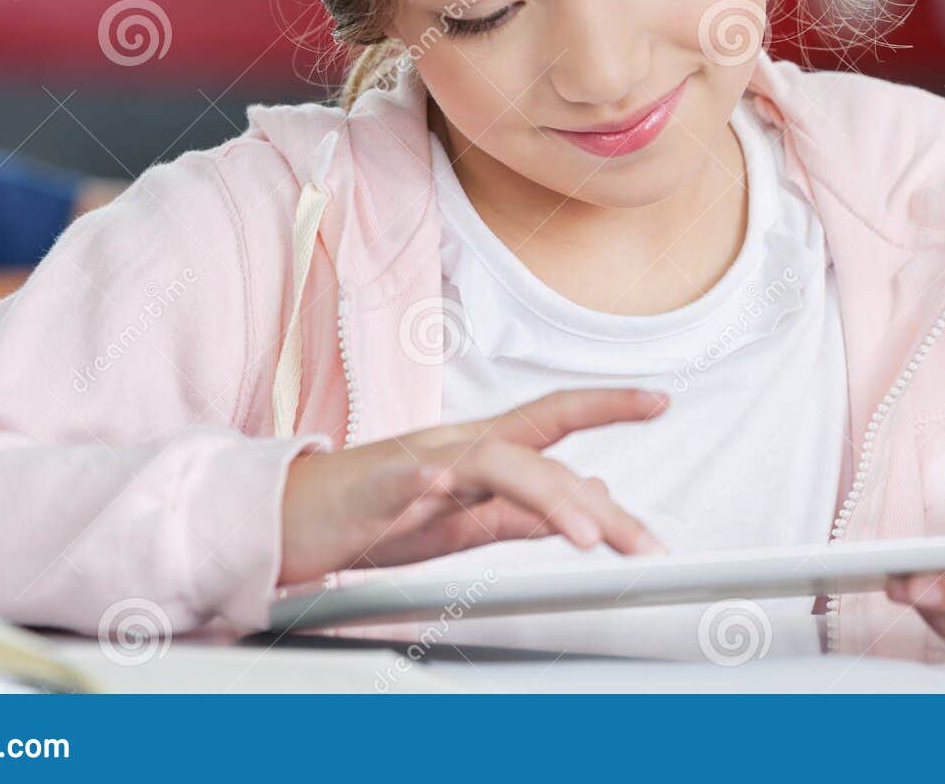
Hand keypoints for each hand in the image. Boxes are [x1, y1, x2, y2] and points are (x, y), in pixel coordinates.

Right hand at [278, 387, 668, 584]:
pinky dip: (434, 483)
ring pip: (497, 463)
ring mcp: (419, 460)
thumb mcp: (459, 524)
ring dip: (547, 498)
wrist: (284, 517)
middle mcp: (457, 444)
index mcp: (479, 451)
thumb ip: (520, 512)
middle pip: (542, 451)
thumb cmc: (369, 517)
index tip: (660, 400)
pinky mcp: (378, 486)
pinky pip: (412, 480)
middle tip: (645, 544)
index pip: (553, 420)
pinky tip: (449, 491)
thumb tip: (587, 502)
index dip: (606, 405)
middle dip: (601, 500)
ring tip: (585, 536)